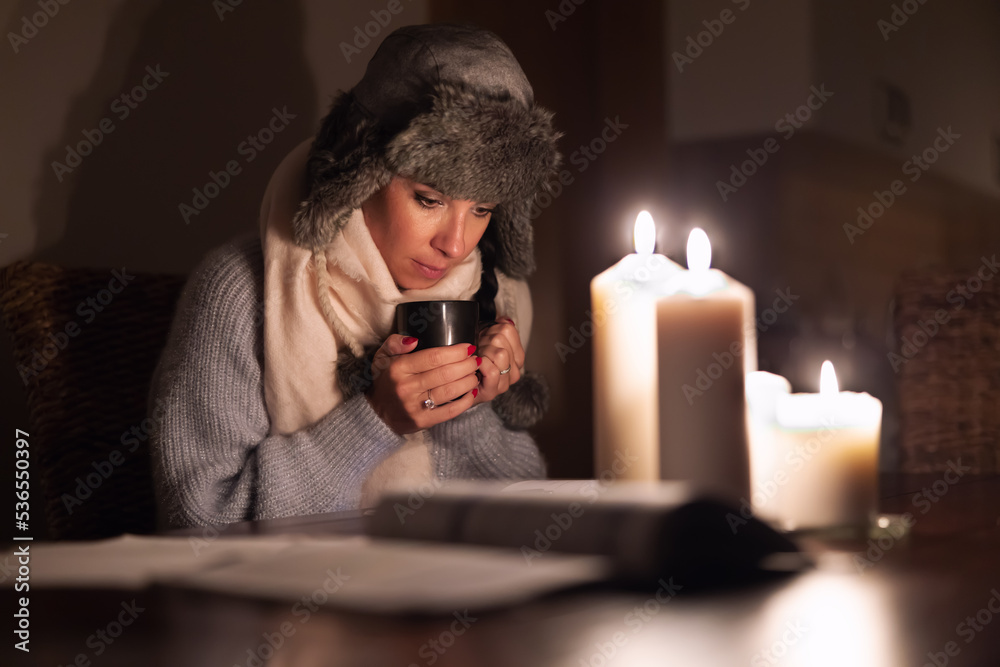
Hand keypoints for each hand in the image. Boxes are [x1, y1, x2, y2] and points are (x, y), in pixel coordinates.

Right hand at [366, 335, 480, 434]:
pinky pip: (450, 411)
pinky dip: (465, 401)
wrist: (376, 413)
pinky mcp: (422, 421)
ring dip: (468, 381)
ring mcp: (414, 406)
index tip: (468, 347)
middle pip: (446, 373)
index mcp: (399, 368)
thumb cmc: (385, 380)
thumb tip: (414, 340)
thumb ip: (395, 343)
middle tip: (476, 360)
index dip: (455, 352)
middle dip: (466, 365)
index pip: (434, 357)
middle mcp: (406, 387)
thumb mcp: (383, 356)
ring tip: (475, 374)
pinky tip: (472, 392)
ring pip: (450, 391)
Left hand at [473, 317, 523, 404]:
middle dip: (485, 342)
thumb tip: (504, 320)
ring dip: (483, 353)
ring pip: (500, 355)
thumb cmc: (473, 358)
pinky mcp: (493, 392)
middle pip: (502, 341)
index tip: (485, 337)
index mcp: (517, 356)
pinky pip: (493, 371)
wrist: (457, 382)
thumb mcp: (487, 339)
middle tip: (478, 350)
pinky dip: (483, 365)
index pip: (509, 330)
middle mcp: (514, 371)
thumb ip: (500, 327)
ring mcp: (505, 383)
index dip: (492, 329)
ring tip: (476, 359)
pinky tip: (476, 366)